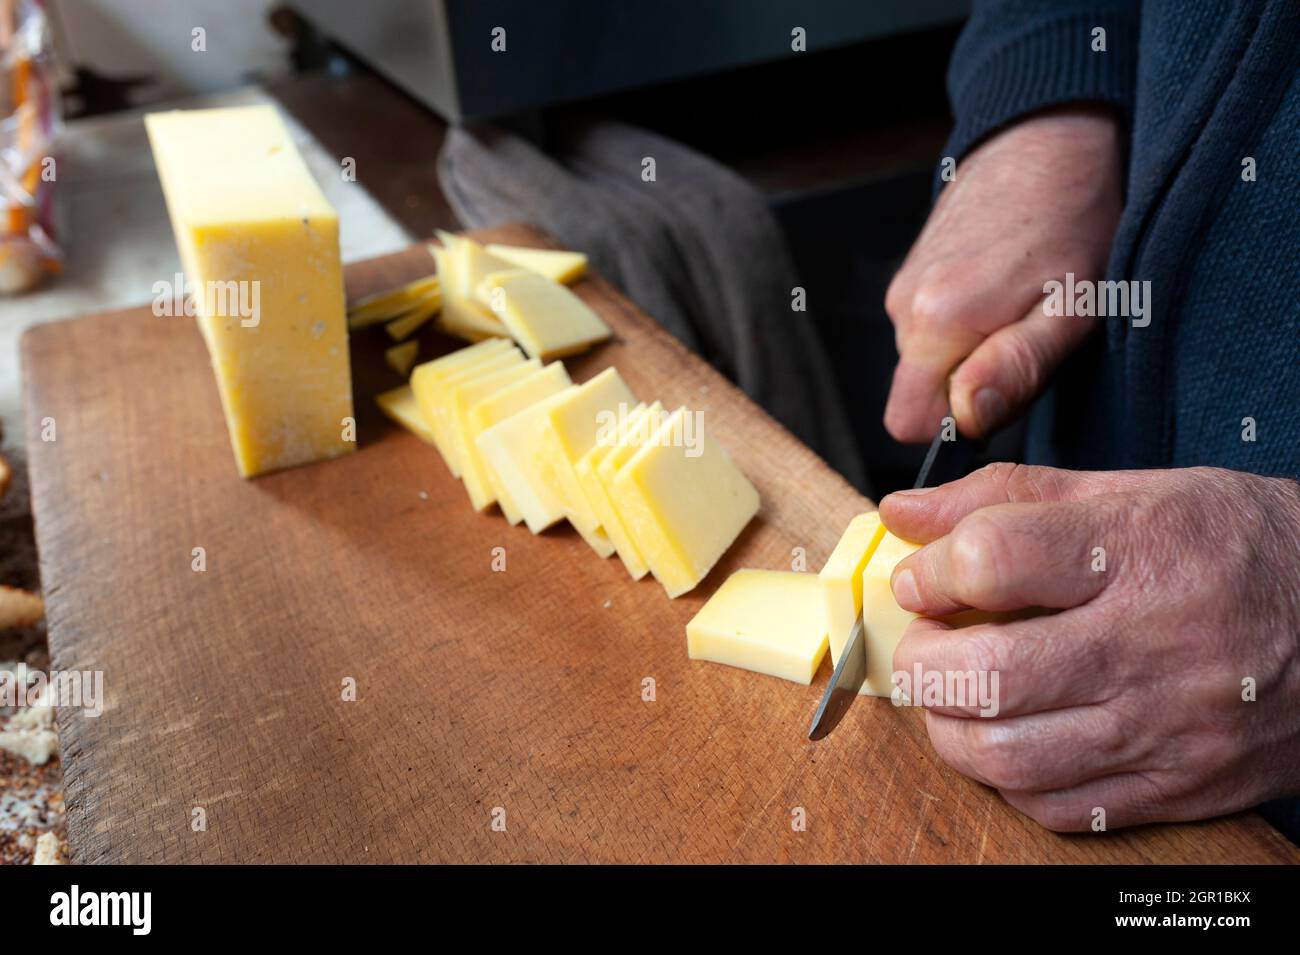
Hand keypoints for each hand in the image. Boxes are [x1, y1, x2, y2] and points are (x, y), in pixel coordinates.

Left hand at [879, 463, 1299, 830]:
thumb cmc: (1233, 545)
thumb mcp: (1131, 491)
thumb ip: (1007, 497)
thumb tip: (902, 513)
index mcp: (1140, 550)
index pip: (994, 560)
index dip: (931, 571)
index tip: (923, 578)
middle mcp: (1153, 642)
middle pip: (987, 674)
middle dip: (922, 662)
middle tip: (925, 645)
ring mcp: (1167, 727)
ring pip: (1008, 756)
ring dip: (950, 727)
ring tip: (957, 692)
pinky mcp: (1179, 787)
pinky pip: (1056, 808)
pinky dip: (1008, 779)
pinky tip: (1014, 736)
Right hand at [884, 108, 1123, 441]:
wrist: (1047, 136)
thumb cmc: (1074, 219)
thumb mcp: (1072, 308)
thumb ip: (1017, 368)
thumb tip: (966, 420)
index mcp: (936, 323)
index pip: (909, 425)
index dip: (959, 425)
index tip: (1008, 388)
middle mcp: (903, 307)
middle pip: (922, 395)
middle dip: (973, 387)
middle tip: (1030, 337)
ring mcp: (903, 287)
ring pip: (927, 362)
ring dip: (972, 352)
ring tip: (1023, 305)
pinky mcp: (910, 273)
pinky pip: (927, 328)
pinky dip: (963, 324)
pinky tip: (1004, 286)